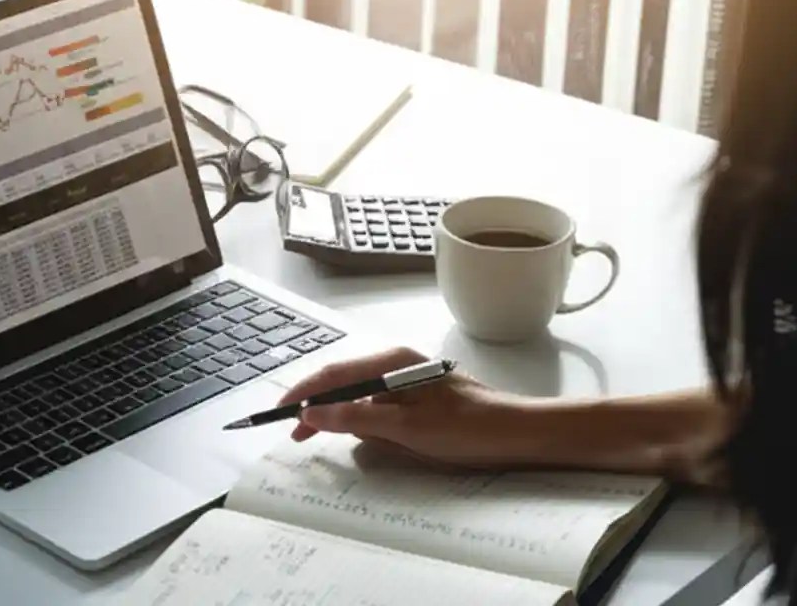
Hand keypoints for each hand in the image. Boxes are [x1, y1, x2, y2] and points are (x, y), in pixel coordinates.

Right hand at [279, 346, 531, 468]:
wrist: (517, 433)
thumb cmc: (466, 427)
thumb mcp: (405, 427)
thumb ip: (355, 418)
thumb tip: (312, 413)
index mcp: (392, 361)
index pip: (333, 374)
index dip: (302, 393)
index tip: (279, 412)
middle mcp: (396, 365)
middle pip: (342, 382)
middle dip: (316, 406)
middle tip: (294, 432)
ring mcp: (407, 382)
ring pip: (358, 396)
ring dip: (338, 415)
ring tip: (316, 435)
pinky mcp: (417, 399)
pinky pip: (377, 406)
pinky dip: (360, 421)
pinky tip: (357, 435)